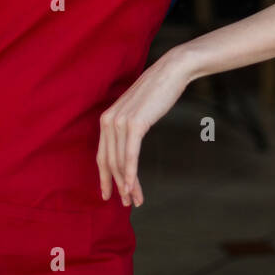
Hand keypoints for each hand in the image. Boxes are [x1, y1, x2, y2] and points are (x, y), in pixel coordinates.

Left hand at [97, 50, 193, 207]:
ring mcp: (120, 122)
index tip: (109, 194)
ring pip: (120, 162)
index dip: (105, 177)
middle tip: (127, 203)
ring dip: (128, 185)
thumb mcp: (137, 112)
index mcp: (106, 119)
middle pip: (110, 162)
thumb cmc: (157, 92)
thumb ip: (128, 127)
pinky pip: (130, 155)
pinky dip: (131, 174)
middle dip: (117, 186)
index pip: (103, 155)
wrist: (171, 72)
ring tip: (136, 200)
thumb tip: (128, 146)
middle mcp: (108, 121)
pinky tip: (133, 187)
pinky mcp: (134, 124)